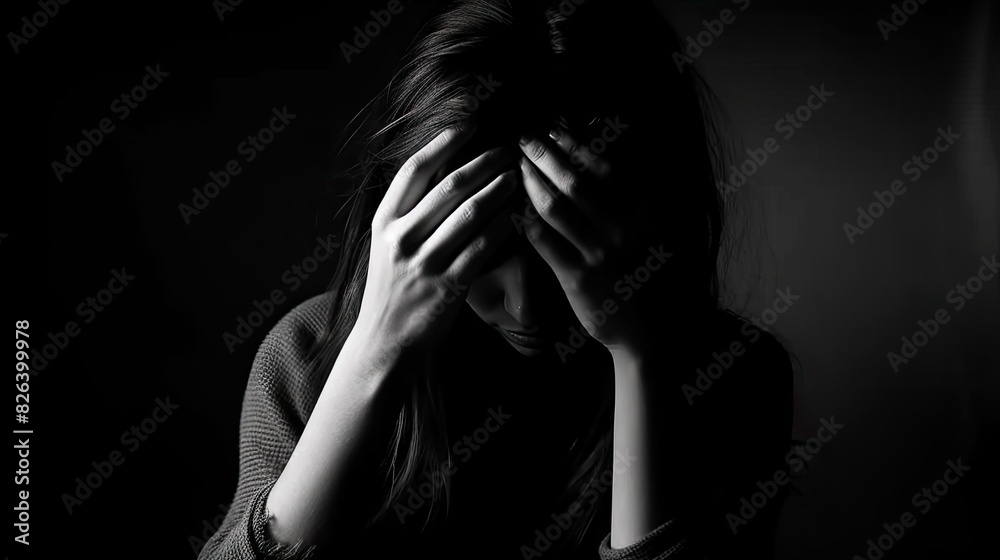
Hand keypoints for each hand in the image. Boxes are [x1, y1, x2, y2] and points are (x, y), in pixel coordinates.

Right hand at [354, 123, 519, 369]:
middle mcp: (401, 238)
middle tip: (508, 150)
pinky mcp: (448, 287)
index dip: (445, 142)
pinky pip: (482, 247)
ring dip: (499, 190)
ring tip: (517, 177)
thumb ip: (410, 214)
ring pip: (469, 213)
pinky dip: (502, 227)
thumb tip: (446, 170)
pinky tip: (517, 214)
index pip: (415, 170)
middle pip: (449, 186)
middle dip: (484, 163)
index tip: (471, 124)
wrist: (387, 344)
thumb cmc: (393, 291)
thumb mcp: (388, 247)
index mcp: (384, 222)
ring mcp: (424, 263)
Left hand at [517, 128, 669, 355]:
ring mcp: (599, 253)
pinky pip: (543, 240)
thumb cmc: (640, 272)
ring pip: (554, 207)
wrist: (649, 327)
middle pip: (574, 180)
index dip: (574, 143)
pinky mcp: (578, 277)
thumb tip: (599, 154)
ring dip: (530, 181)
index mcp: (640, 210)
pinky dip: (524, 218)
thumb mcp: (646, 228)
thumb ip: (624, 197)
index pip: (603, 166)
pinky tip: (511, 206)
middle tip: (523, 138)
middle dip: (544, 154)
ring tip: (515, 166)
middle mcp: (621, 227)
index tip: (553, 129)